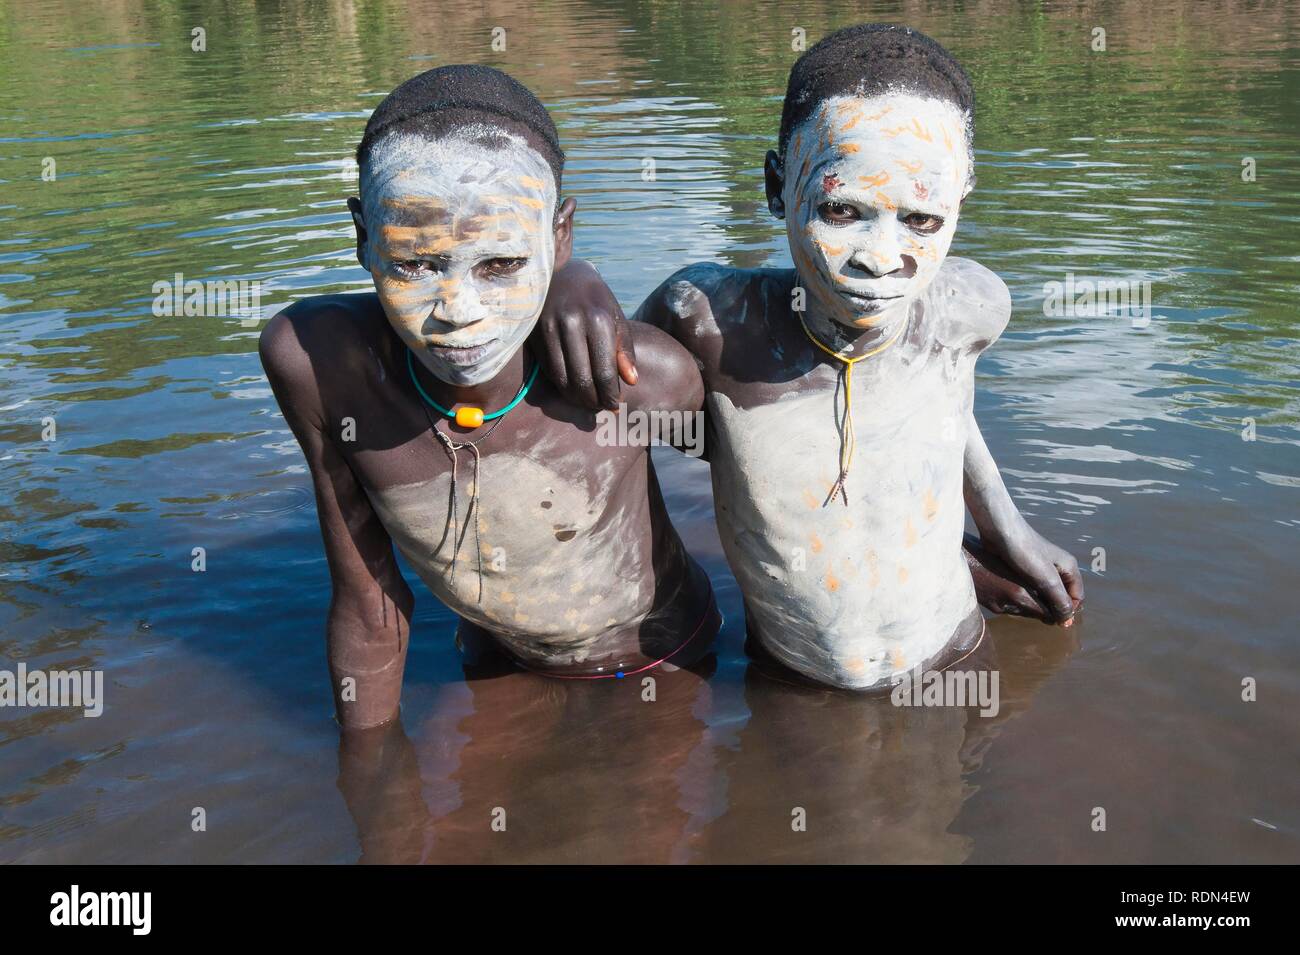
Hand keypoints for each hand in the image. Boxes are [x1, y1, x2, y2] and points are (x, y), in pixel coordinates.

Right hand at [531, 258, 637, 409]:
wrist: (561, 273)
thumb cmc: (594, 299)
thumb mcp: (616, 318)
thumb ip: (624, 349)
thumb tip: (631, 381)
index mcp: (598, 319)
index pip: (604, 371)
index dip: (610, 394)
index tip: (615, 404)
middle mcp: (572, 324)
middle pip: (583, 379)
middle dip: (594, 400)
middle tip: (601, 408)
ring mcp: (549, 329)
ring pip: (563, 379)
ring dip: (576, 399)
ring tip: (588, 403)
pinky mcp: (534, 335)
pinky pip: (549, 371)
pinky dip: (561, 386)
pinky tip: (571, 390)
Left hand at [963, 528, 1083, 625]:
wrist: (1000, 531)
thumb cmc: (1026, 553)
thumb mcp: (1047, 580)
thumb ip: (1060, 601)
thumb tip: (1068, 621)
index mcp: (1069, 567)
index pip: (1077, 597)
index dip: (1068, 611)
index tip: (1054, 622)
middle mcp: (1059, 566)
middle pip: (1063, 595)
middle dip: (1055, 608)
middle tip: (1042, 619)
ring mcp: (1042, 566)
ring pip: (1047, 592)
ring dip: (1042, 603)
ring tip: (1031, 612)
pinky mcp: (1027, 566)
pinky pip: (1034, 586)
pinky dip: (1032, 596)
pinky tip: (1022, 601)